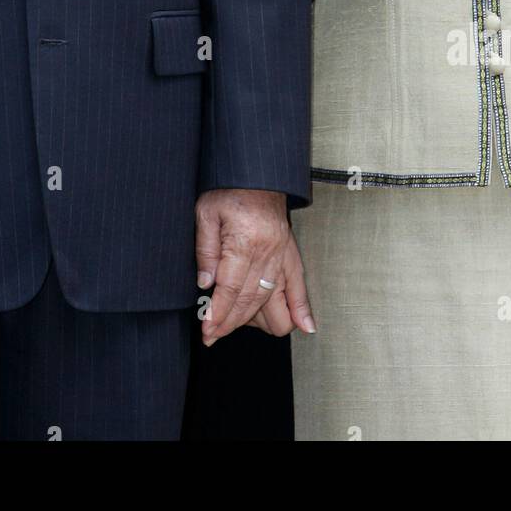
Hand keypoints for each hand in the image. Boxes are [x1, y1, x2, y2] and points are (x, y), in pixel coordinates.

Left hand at [194, 188, 313, 344]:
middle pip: (251, 302)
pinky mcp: (292, 256)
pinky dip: (303, 310)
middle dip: (229, 324)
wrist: (258, 174)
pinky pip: (300, 288)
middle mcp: (268, 253)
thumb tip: (205, 284)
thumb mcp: (206, 213)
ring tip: (235, 324)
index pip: (231, 290)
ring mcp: (283, 256)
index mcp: (245, 241)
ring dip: (256, 322)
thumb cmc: (229, 191)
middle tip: (211, 336)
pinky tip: (304, 328)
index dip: (218, 314)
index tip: (207, 330)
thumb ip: (205, 250)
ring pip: (275, 303)